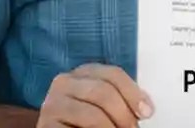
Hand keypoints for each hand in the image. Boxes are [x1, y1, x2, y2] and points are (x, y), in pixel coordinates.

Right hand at [37, 64, 153, 126]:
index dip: (133, 92)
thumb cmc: (83, 121)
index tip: (147, 111)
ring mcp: (52, 104)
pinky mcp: (47, 125)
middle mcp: (64, 83)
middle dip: (124, 114)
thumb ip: (120, 99)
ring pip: (93, 115)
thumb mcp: (102, 105)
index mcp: (82, 73)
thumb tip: (145, 108)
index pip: (112, 74)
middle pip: (104, 92)